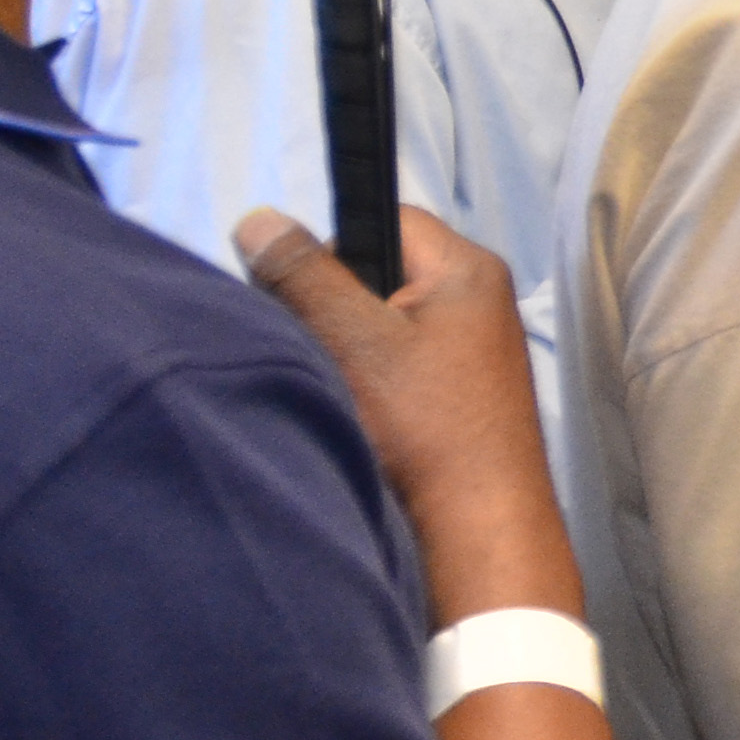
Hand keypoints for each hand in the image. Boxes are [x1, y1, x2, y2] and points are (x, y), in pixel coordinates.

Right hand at [236, 205, 575, 622]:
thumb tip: (259, 219)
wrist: (479, 520)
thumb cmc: (425, 424)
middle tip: (315, 347)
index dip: (330, 249)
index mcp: (468, 268)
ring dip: (349, 347)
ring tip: (337, 383)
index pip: (384, 221)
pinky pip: (400, 361)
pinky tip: (359, 410)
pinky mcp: (462, 389)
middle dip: (335, 304)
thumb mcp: (354, 342)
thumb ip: (305, 277)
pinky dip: (370, 379)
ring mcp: (474, 346)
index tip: (299, 295)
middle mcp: (480, 298)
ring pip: (385, 322)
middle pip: (382, 273)